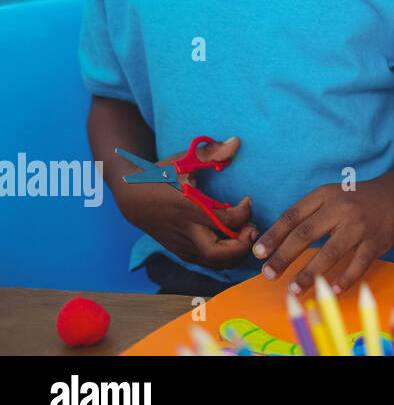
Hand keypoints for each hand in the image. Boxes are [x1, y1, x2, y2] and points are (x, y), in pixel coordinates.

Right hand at [115, 137, 256, 268]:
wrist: (131, 198)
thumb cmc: (159, 176)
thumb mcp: (182, 160)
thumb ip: (211, 153)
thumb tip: (236, 141)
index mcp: (187, 208)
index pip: (224, 221)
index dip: (244, 214)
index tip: (248, 200)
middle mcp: (185, 231)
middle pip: (218, 253)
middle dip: (242, 245)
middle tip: (252, 228)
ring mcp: (181, 244)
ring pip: (213, 263)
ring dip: (236, 254)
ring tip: (246, 235)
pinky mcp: (180, 251)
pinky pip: (206, 262)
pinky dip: (224, 257)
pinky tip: (233, 241)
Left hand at [253, 173, 393, 295]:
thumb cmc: (357, 199)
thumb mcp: (331, 195)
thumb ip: (308, 213)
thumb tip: (277, 242)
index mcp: (325, 195)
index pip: (293, 215)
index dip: (274, 235)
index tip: (258, 253)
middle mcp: (341, 208)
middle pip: (306, 234)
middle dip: (284, 257)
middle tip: (268, 274)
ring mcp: (360, 225)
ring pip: (330, 252)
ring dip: (309, 273)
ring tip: (293, 289)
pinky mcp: (377, 240)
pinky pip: (358, 263)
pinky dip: (345, 279)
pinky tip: (331, 290)